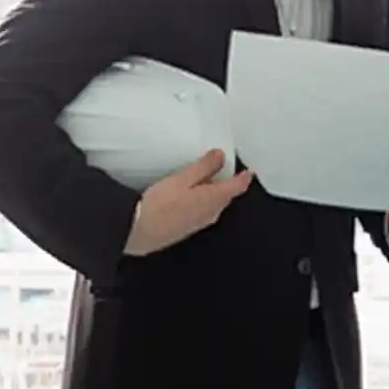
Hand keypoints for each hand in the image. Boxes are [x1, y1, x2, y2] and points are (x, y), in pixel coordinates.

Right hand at [123, 148, 253, 256]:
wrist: (139, 233)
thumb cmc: (160, 204)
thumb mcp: (182, 179)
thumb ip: (204, 167)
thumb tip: (221, 156)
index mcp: (214, 199)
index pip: (237, 187)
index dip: (245, 177)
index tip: (249, 170)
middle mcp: (212, 213)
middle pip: (227, 195)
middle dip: (228, 182)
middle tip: (226, 169)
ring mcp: (201, 222)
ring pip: (215, 203)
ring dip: (215, 191)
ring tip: (207, 178)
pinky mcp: (189, 228)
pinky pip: (204, 210)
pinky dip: (204, 199)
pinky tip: (192, 194)